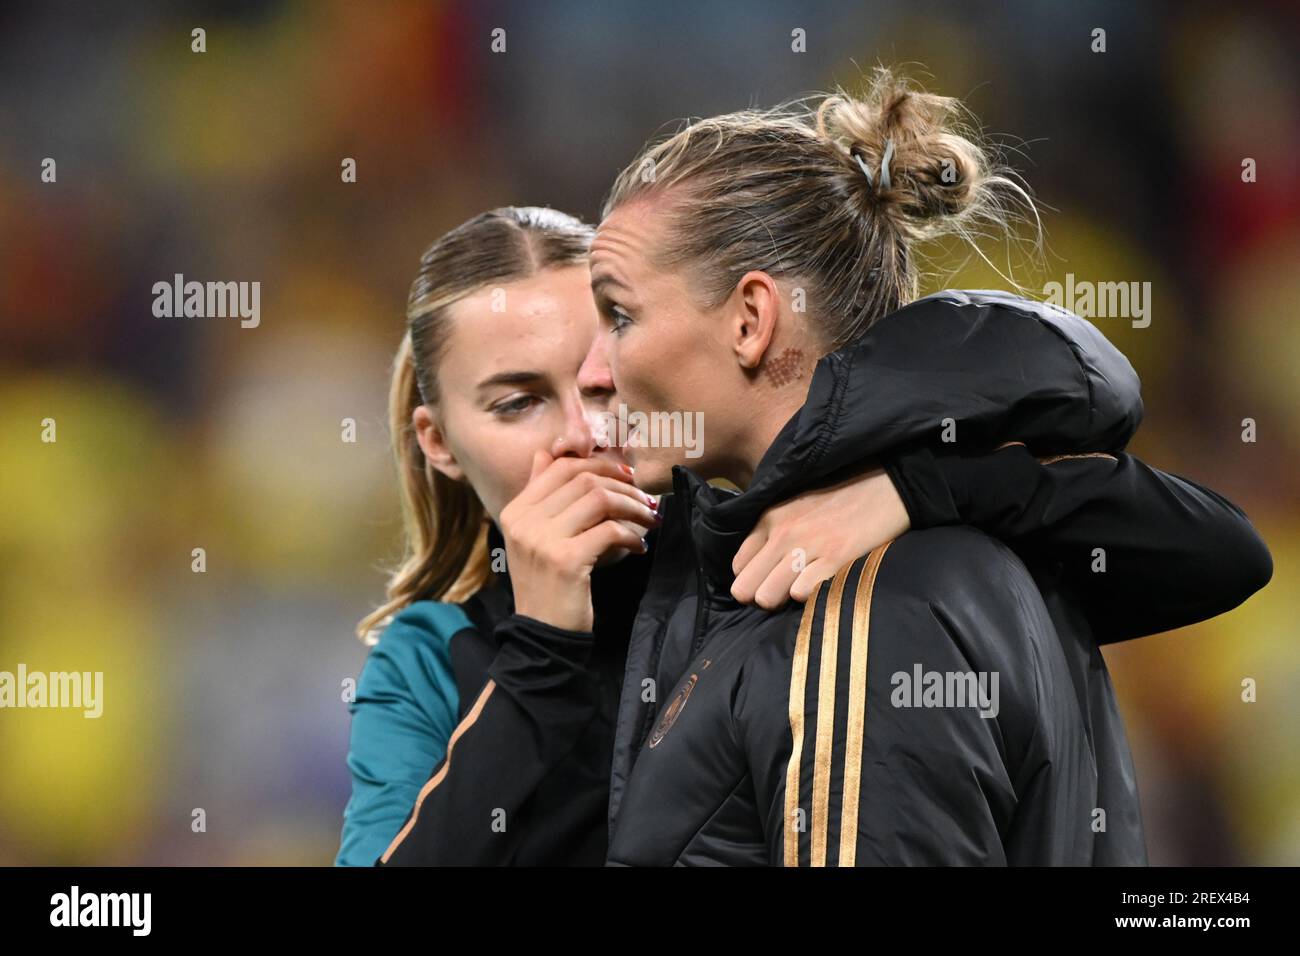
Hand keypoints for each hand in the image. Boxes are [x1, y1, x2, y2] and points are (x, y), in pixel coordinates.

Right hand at [500, 451, 659, 630]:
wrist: (542, 634)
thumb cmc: (547, 584)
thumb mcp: (535, 537)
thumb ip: (542, 496)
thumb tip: (548, 452)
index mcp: (516, 511)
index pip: (560, 467)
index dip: (599, 465)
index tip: (626, 476)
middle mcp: (524, 521)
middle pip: (583, 479)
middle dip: (623, 485)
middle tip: (646, 499)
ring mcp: (543, 540)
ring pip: (599, 499)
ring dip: (633, 507)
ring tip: (650, 520)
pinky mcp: (566, 560)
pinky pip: (610, 530)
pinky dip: (632, 535)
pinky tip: (640, 547)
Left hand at [731, 467, 908, 609]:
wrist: (885, 485)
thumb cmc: (840, 498)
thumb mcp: (794, 506)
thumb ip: (772, 533)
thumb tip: (755, 570)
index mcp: (769, 518)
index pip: (738, 567)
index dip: (751, 580)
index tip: (768, 581)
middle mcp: (783, 533)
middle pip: (746, 589)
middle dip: (761, 596)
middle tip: (783, 593)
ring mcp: (807, 547)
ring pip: (767, 597)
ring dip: (782, 600)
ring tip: (801, 590)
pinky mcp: (835, 558)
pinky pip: (802, 594)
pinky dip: (808, 597)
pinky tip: (820, 587)